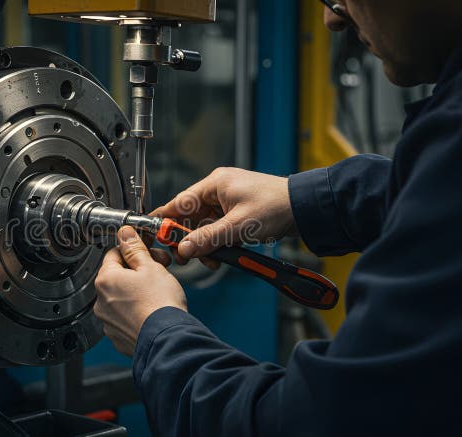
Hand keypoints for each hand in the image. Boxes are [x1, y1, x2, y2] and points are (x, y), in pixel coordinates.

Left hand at [94, 226, 187, 355]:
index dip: (133, 251)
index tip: (146, 252)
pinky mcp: (117, 336)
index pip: (113, 254)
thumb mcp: (151, 267)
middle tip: (159, 270)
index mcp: (106, 280)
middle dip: (137, 271)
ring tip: (157, 293)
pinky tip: (152, 311)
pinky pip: (124, 317)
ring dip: (136, 292)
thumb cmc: (160, 304)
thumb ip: (135, 249)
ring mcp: (107, 321)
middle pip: (117, 276)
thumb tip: (125, 234)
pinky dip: (136, 312)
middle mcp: (101, 301)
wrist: (168, 339)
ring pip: (120, 298)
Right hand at [152, 167, 296, 265]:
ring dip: (205, 245)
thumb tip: (184, 249)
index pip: (180, 202)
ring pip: (205, 227)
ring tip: (211, 260)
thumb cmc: (276, 207)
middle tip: (184, 257)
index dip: (166, 220)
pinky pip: (219, 230)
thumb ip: (208, 238)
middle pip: (191, 217)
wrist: (306, 209)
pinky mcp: (239, 214)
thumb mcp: (238, 227)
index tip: (155, 234)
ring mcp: (229, 203)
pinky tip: (223, 255)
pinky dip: (218, 244)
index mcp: (215, 184)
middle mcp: (219, 191)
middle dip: (188, 239)